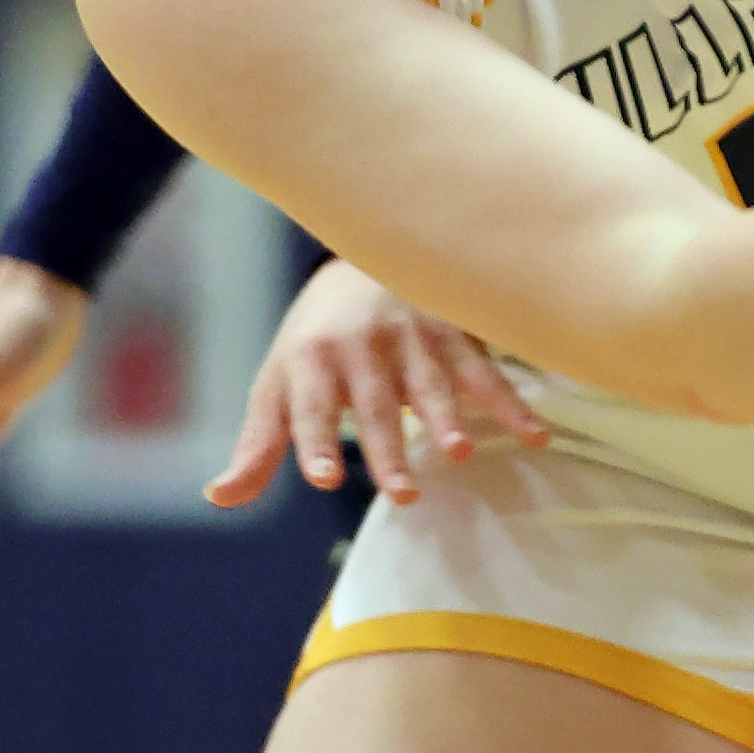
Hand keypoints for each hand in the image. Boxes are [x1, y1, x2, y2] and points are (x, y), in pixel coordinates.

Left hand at [207, 259, 550, 510]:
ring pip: (432, 383)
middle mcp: (361, 346)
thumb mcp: (279, 383)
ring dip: (447, 417)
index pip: (310, 407)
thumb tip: (218, 497)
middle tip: (402, 493)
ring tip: (460, 452)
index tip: (324, 478)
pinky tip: (535, 435)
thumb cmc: (317, 339)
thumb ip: (260, 444)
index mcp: (311, 359)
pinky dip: (511, 403)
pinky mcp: (455, 331)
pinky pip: (486, 371)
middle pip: (374, 404)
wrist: (364, 255)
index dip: (315, 441)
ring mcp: (412, 336)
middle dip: (388, 446)